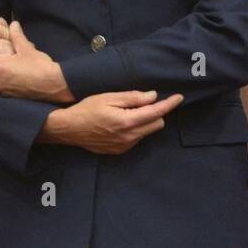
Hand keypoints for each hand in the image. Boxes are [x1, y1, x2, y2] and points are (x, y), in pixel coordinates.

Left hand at [0, 18, 75, 102]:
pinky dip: (7, 74)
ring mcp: (2, 90)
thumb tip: (13, 24)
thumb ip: (16, 35)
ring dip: (3, 64)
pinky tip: (16, 68)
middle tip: (4, 47)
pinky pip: (4, 81)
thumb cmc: (39, 66)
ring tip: (13, 57)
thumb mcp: (26, 48)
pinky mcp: (9, 95)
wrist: (54, 85)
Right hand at [41, 90, 184, 154]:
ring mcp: (125, 146)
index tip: (179, 97)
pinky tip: (120, 124)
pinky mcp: (119, 151)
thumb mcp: (108, 98)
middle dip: (156, 113)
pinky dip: (135, 130)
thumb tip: (152, 96)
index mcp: (127, 121)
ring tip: (127, 113)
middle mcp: (129, 137)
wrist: (69, 129)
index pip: (156, 112)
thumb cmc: (87, 109)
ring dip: (145, 122)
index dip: (169, 104)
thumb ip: (132, 98)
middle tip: (143, 103)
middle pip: (157, 124)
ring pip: (147, 132)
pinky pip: (136, 139)